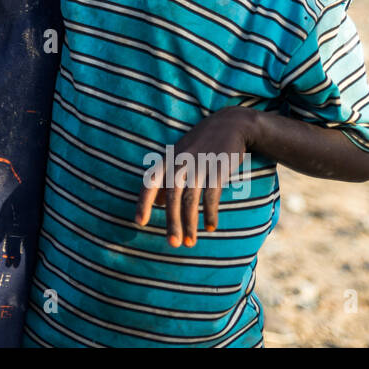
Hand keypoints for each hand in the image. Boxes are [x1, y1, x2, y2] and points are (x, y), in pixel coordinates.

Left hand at [135, 107, 254, 247]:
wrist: (229, 124)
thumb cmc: (200, 144)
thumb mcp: (178, 156)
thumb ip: (165, 178)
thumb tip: (154, 203)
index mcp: (167, 160)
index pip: (150, 183)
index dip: (143, 203)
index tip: (139, 222)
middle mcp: (180, 163)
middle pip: (172, 197)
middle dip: (172, 222)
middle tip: (173, 244)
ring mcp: (199, 166)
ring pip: (191, 200)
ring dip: (190, 224)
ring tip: (190, 243)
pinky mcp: (217, 170)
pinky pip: (212, 197)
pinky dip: (210, 214)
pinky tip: (210, 227)